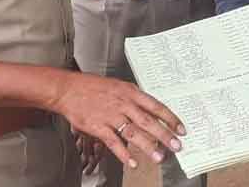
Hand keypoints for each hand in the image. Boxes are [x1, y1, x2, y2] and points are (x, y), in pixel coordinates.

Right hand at [53, 73, 184, 168]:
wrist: (68, 90)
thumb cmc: (92, 87)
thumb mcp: (119, 86)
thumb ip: (134, 99)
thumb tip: (150, 110)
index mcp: (130, 92)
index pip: (156, 106)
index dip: (170, 118)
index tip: (180, 128)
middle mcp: (123, 103)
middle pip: (148, 121)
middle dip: (164, 134)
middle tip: (176, 145)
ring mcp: (110, 115)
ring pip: (133, 132)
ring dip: (148, 146)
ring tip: (159, 157)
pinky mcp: (98, 126)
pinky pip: (113, 142)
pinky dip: (123, 153)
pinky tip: (131, 162)